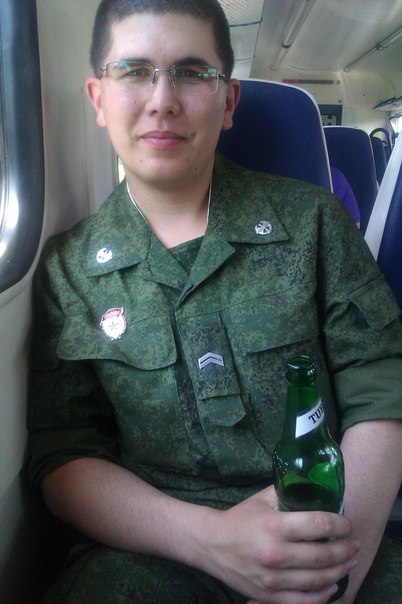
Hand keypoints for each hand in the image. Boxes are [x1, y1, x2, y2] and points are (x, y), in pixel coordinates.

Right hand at [198, 486, 359, 603]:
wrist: (212, 544)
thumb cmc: (240, 518)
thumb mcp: (263, 499)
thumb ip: (288, 493)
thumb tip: (315, 488)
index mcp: (275, 525)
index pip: (319, 524)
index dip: (340, 524)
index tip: (347, 523)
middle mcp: (276, 553)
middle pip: (324, 554)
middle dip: (346, 548)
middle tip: (354, 543)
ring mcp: (273, 578)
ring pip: (319, 579)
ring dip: (340, 570)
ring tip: (350, 561)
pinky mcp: (269, 596)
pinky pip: (305, 601)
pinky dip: (323, 594)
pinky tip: (332, 585)